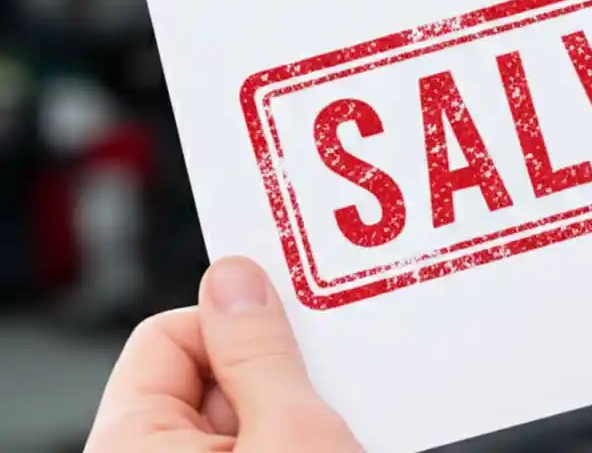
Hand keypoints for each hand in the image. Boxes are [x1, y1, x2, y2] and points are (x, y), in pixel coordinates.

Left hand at [85, 257, 361, 451]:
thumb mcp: (292, 432)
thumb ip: (261, 351)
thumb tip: (236, 280)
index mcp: (129, 447)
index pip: (168, 334)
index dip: (236, 325)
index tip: (291, 325)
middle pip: (212, 376)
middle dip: (275, 379)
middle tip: (322, 398)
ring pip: (243, 419)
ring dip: (295, 417)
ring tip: (335, 441)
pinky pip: (261, 446)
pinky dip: (299, 444)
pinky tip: (336, 451)